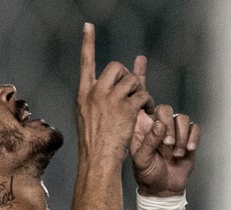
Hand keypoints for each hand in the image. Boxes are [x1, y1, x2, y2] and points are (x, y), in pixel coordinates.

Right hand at [76, 23, 152, 164]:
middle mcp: (95, 93)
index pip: (85, 63)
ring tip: (141, 104)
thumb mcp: (85, 119)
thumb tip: (99, 89)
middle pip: (116, 66)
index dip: (88, 43)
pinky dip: (147, 102)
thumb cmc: (93, 146)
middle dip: (127, 75)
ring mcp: (110, 100)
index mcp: (83, 94)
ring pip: (131, 80)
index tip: (88, 26)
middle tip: (132, 91)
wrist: (98, 162)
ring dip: (140, 90)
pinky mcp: (126, 108)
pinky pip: (142, 94)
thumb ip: (92, 101)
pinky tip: (145, 111)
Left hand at [130, 57, 200, 195]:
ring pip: (180, 117)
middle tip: (165, 147)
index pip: (141, 97)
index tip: (139, 60)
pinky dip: (191, 139)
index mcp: (142, 124)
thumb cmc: (147, 174)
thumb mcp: (141, 160)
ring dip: (178, 137)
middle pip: (164, 107)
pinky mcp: (189, 136)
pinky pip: (194, 127)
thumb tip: (158, 125)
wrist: (162, 189)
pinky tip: (186, 151)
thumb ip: (147, 141)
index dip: (140, 78)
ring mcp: (174, 128)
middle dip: (166, 127)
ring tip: (173, 154)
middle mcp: (158, 122)